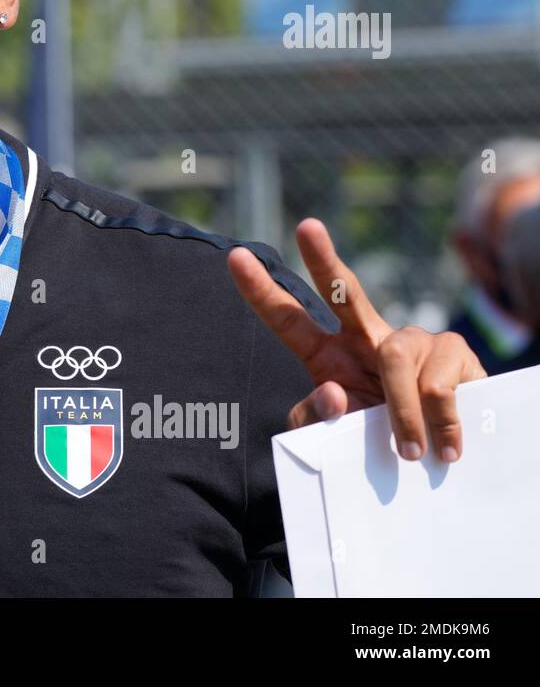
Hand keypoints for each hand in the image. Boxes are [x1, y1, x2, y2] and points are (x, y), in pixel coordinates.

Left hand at [227, 218, 486, 462]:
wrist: (443, 460)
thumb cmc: (381, 442)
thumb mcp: (339, 438)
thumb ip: (318, 421)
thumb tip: (330, 390)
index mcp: (327, 355)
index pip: (287, 319)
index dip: (261, 290)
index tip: (235, 256)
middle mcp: (366, 336)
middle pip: (343, 290)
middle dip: (324, 258)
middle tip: (307, 227)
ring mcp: (411, 338)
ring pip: (395, 357)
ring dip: (401, 413)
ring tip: (411, 452)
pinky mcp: (453, 349)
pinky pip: (434, 383)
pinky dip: (437, 422)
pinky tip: (445, 442)